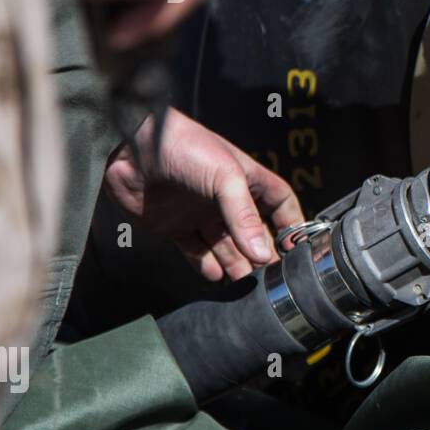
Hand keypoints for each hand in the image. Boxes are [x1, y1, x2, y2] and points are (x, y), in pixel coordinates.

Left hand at [104, 109, 304, 281]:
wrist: (131, 150)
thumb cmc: (184, 147)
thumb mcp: (226, 178)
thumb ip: (244, 217)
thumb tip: (262, 254)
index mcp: (247, 180)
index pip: (280, 204)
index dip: (291, 224)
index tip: (298, 248)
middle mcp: (226, 199)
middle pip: (254, 232)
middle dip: (263, 253)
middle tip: (270, 274)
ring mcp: (201, 214)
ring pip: (226, 247)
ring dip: (237, 265)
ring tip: (245, 282)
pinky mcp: (175, 228)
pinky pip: (196, 252)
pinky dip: (207, 266)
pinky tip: (217, 276)